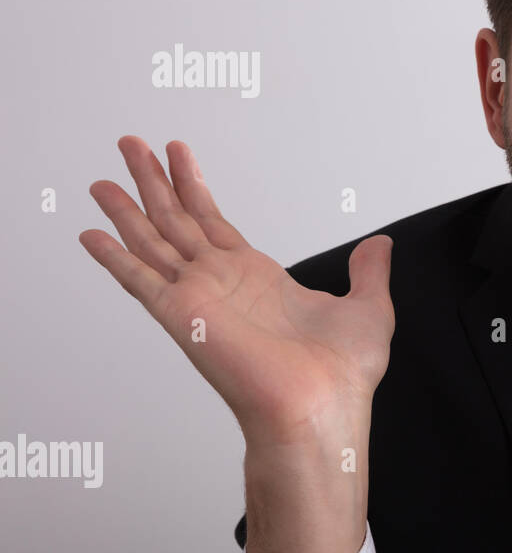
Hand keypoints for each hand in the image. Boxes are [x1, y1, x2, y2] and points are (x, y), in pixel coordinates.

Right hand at [79, 136, 394, 448]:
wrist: (322, 407)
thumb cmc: (342, 376)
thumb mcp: (369, 308)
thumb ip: (368, 272)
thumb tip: (380, 246)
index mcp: (257, 279)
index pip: (213, 223)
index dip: (193, 187)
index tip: (176, 154)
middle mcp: (221, 285)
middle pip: (176, 221)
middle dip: (152, 182)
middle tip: (131, 144)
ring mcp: (198, 298)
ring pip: (153, 240)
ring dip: (127, 207)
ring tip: (103, 177)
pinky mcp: (182, 314)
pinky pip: (138, 279)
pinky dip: (112, 257)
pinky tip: (91, 233)